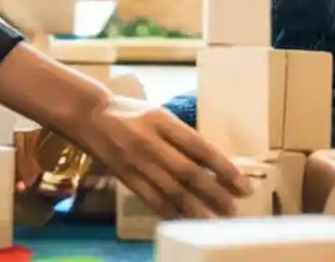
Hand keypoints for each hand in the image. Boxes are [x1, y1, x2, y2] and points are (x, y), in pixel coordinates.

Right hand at [67, 95, 252, 219]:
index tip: (243, 184)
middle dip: (215, 193)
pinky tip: (186, 221)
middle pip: (188, 173)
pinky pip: (152, 199)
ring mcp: (137, 162)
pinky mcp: (127, 178)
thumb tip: (215, 162)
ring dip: (196, 209)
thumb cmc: (133, 114)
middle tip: (234, 209)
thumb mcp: (160, 115)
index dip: (224, 168)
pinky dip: (171, 212)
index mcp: (164, 122)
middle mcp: (151, 143)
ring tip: (215, 221)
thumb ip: (183, 135)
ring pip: (172, 191)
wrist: (91, 116)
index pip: (200, 148)